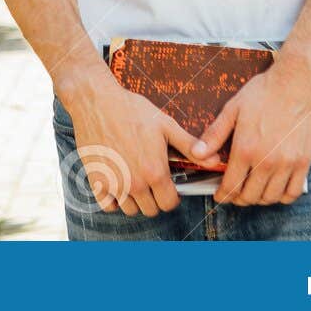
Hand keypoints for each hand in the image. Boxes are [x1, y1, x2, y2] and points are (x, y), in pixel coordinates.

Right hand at [63, 74, 212, 217]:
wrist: (96, 101)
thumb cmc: (131, 110)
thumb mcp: (165, 125)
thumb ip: (189, 145)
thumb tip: (214, 160)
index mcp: (155, 171)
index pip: (170, 203)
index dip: (172, 195)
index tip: (168, 184)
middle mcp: (135, 183)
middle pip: (151, 210)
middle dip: (154, 198)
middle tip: (151, 179)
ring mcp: (114, 184)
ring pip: (131, 210)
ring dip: (135, 200)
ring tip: (135, 179)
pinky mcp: (96, 181)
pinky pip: (108, 206)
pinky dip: (114, 200)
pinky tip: (117, 183)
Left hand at [200, 64, 310, 206]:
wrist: (297, 81)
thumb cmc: (264, 92)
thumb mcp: (233, 109)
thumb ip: (214, 134)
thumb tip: (196, 154)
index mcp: (245, 148)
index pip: (231, 185)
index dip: (223, 195)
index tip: (220, 195)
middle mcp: (266, 161)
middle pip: (250, 196)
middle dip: (238, 198)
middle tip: (234, 193)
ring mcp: (287, 163)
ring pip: (270, 197)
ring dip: (259, 199)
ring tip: (253, 190)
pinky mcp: (304, 162)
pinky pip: (293, 192)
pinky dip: (282, 196)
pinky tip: (275, 188)